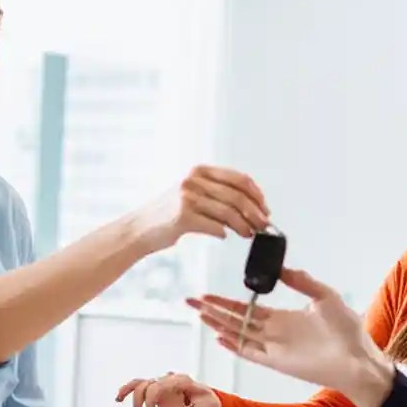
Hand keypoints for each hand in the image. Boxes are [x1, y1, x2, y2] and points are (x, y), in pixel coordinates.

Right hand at [115, 372, 221, 406]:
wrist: (211, 402)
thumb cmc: (209, 405)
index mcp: (181, 381)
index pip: (158, 386)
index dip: (150, 402)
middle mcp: (169, 380)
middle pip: (147, 385)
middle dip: (141, 402)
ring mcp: (163, 384)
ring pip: (140, 383)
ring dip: (131, 395)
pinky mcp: (158, 390)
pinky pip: (140, 386)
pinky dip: (128, 390)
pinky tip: (118, 398)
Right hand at [134, 165, 269, 251]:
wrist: (140, 228)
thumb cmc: (170, 214)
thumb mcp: (192, 194)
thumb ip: (217, 194)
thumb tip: (252, 208)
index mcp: (199, 170)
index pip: (238, 178)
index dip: (256, 194)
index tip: (265, 208)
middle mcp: (194, 180)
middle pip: (237, 196)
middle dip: (255, 212)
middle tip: (264, 225)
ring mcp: (188, 197)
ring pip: (229, 212)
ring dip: (244, 226)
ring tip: (249, 234)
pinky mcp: (183, 216)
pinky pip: (214, 226)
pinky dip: (223, 232)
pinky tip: (225, 236)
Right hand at [189, 268, 396, 406]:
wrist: (358, 358)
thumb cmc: (348, 329)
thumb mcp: (325, 296)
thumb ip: (302, 282)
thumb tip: (282, 269)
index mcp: (284, 317)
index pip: (248, 307)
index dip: (227, 301)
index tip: (208, 294)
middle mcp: (274, 332)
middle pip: (236, 320)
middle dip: (214, 310)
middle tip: (192, 301)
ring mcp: (274, 348)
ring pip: (238, 334)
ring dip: (219, 325)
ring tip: (199, 314)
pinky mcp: (277, 362)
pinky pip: (250, 352)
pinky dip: (234, 345)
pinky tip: (219, 337)